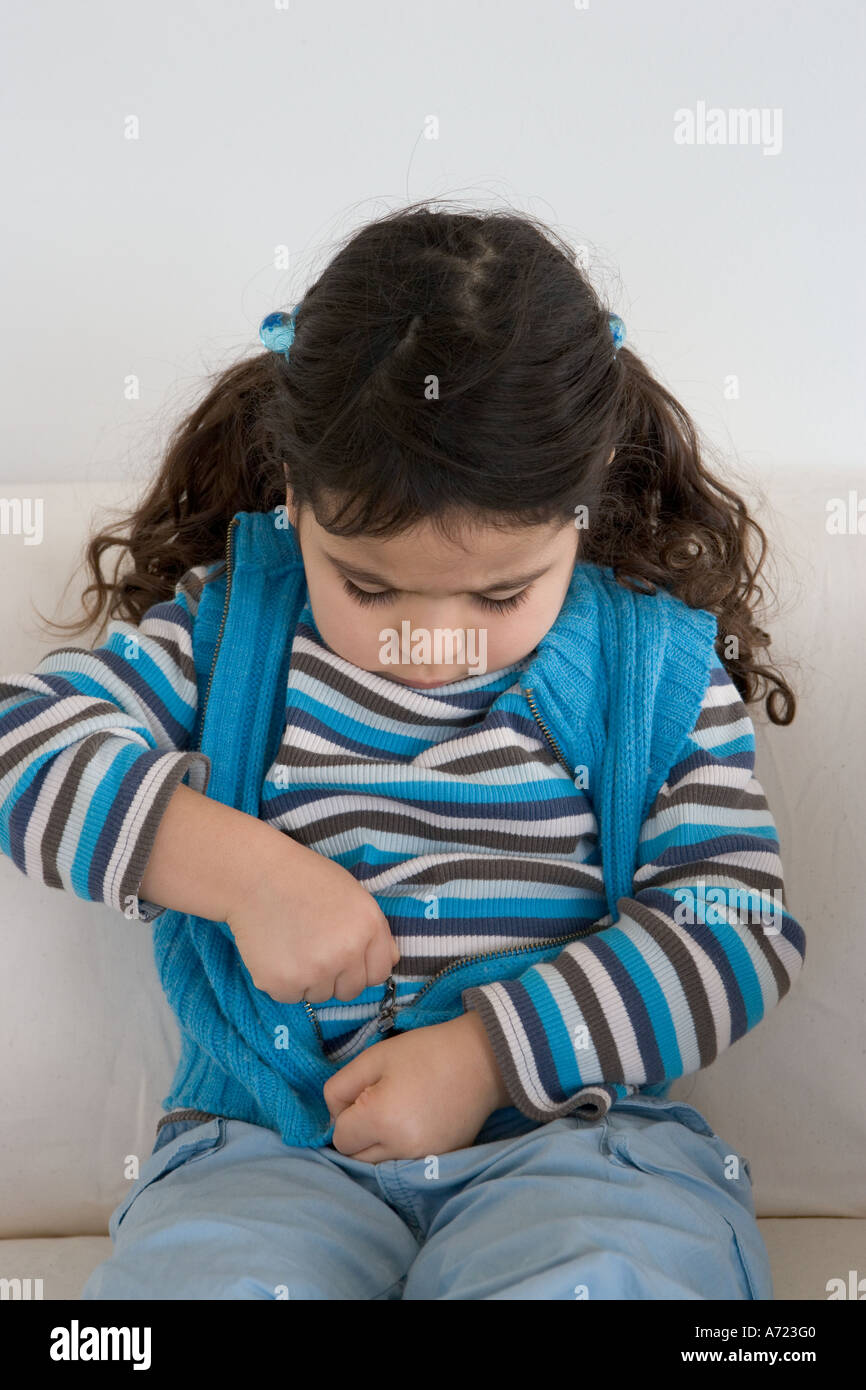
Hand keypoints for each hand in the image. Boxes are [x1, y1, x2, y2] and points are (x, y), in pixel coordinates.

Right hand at [224, 828, 398, 1003]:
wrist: (255, 875)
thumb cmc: (305, 879)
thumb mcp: (353, 894)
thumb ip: (375, 931)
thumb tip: (390, 962)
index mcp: (368, 927)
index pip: (380, 973)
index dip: (362, 965)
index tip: (345, 953)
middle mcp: (347, 953)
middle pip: (351, 990)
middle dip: (336, 976)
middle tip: (314, 946)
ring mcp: (315, 971)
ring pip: (320, 995)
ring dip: (309, 979)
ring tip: (293, 944)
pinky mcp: (283, 983)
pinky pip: (291, 997)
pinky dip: (283, 981)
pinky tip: (276, 951)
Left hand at [323, 1010, 511, 1162]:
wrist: (482, 1060)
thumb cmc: (425, 1052)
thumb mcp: (374, 1057)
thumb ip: (340, 1087)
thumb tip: (334, 1114)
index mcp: (381, 1120)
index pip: (340, 1137)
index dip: (346, 1113)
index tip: (365, 1092)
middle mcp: (400, 1149)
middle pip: (357, 1157)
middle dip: (360, 1133)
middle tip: (381, 1101)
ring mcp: (423, 1160)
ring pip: (379, 1165)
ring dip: (379, 1144)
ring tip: (399, 1112)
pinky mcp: (440, 1162)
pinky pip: (405, 1164)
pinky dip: (402, 1149)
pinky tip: (416, 1123)